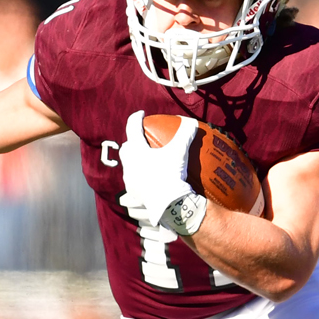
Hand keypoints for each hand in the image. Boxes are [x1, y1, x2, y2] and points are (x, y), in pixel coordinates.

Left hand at [119, 111, 205, 235]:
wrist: (168, 204)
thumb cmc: (171, 175)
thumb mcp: (180, 152)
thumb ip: (185, 133)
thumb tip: (191, 121)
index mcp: (136, 150)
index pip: (132, 128)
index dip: (136, 118)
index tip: (141, 114)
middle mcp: (129, 163)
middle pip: (127, 147)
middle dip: (133, 141)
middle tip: (144, 140)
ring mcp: (129, 178)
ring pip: (129, 164)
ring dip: (135, 159)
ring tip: (147, 160)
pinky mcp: (132, 191)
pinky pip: (133, 178)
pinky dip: (139, 174)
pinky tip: (149, 177)